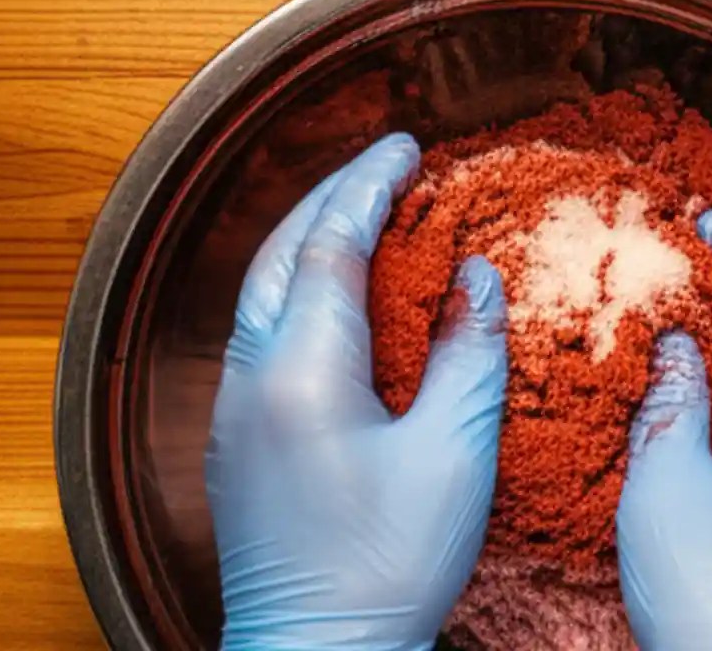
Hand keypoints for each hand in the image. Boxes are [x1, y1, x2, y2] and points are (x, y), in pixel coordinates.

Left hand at [205, 133, 507, 649]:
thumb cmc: (385, 566)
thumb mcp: (453, 455)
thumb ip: (467, 355)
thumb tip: (474, 280)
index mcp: (302, 371)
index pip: (333, 244)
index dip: (369, 185)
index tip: (405, 146)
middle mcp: (253, 377)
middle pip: (283, 253)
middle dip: (332, 197)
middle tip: (384, 166)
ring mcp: (236, 409)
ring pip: (264, 292)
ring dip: (313, 242)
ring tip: (364, 216)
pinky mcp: (239, 440)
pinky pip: (264, 334)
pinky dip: (302, 293)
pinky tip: (338, 304)